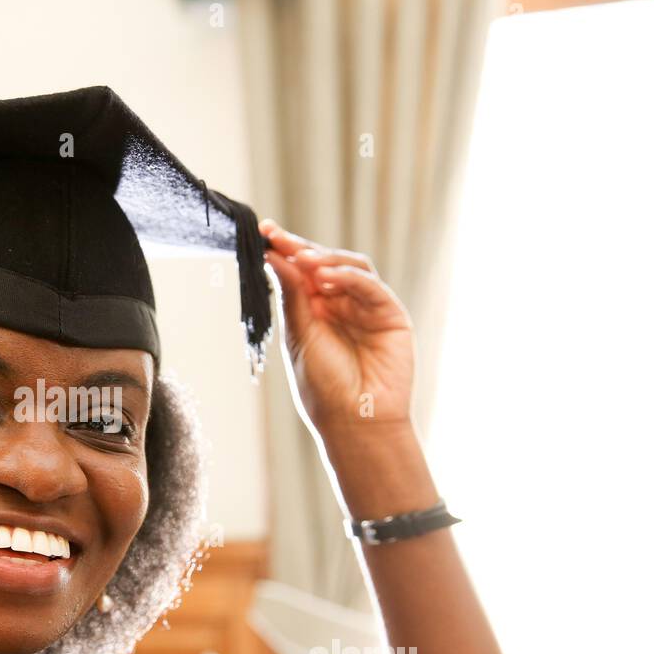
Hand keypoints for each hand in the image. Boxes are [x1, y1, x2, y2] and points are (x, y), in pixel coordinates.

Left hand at [259, 219, 414, 436]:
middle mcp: (340, 304)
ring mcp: (366, 307)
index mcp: (314, 311)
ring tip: (302, 259)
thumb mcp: (300, 336)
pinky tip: (327, 277)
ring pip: (350, 267)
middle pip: (323, 263)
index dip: (284, 250)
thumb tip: (274, 256)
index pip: (299, 272)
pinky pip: (370, 286)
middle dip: (300, 247)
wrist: (355, 421)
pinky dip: (348, 277)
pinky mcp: (390, 313)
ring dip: (324, 259)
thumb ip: (292, 296)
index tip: (263, 231)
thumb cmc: (323, 387)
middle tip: (277, 236)